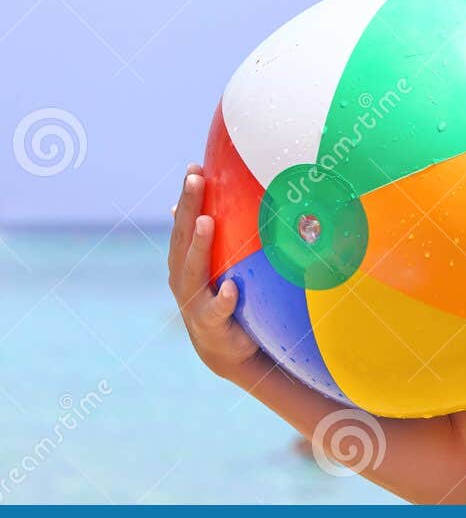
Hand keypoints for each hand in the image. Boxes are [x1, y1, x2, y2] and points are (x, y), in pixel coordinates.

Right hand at [167, 165, 260, 381]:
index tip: (195, 167)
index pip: (185, 221)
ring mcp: (195, 301)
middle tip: (196, 179)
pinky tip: (230, 288)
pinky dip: (223, 299)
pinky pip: (218, 311)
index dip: (189, 195)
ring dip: (200, 246)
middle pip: (184, 237)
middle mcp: (184, 277)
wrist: (226, 349)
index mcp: (185, 260)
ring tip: (207, 221)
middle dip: (190, 207)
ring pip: (194, 270)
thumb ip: (210, 239)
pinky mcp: (212, 325)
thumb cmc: (223, 298)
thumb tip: (196, 204)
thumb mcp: (216, 267)